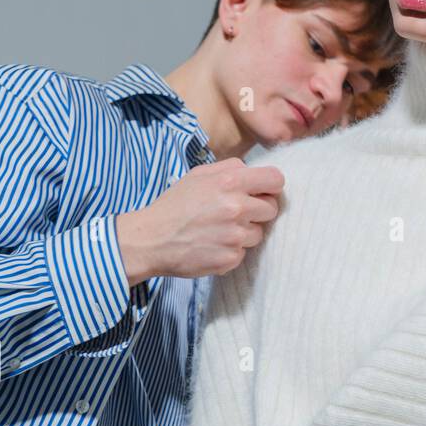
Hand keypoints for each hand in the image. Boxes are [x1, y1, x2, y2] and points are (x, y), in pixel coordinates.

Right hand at [115, 158, 283, 282]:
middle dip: (258, 210)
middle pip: (272, 208)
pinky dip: (231, 250)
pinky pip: (243, 252)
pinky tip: (212, 245)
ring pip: (259, 233)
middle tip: (237, 213)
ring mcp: (235, 235)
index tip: (262, 192)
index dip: (270, 186)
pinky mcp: (230, 258)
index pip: (276, 180)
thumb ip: (230, 168)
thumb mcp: (198, 175)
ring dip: (244, 232)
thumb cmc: (174, 205)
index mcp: (230, 182)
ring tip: (219, 230)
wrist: (150, 240)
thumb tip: (253, 171)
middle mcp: (237, 208)